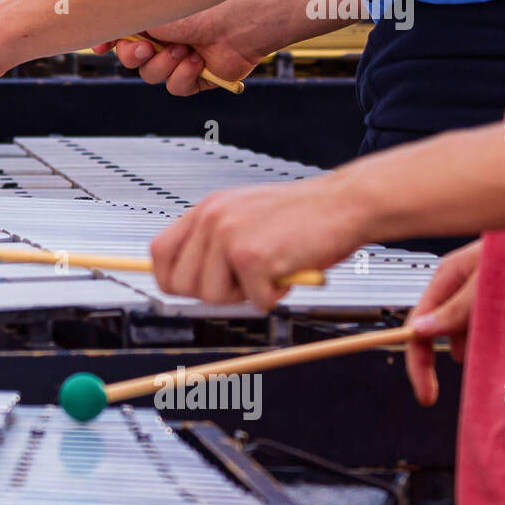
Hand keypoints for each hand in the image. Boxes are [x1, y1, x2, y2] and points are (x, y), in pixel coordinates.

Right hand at [94, 2, 266, 95]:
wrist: (237, 23)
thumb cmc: (197, 7)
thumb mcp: (150, 9)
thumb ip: (122, 20)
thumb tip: (98, 36)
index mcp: (154, 18)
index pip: (120, 35)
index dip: (107, 44)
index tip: (100, 48)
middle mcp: (166, 38)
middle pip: (131, 61)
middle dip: (135, 57)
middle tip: (148, 48)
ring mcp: (182, 58)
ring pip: (152, 76)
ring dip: (164, 65)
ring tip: (184, 49)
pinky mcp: (199, 77)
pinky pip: (175, 88)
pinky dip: (183, 76)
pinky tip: (197, 61)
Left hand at [150, 174, 365, 310]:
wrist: (345, 203)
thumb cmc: (303, 216)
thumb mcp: (245, 217)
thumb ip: (216, 243)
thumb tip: (191, 282)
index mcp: (207, 209)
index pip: (159, 252)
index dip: (170, 279)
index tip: (187, 290)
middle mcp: (211, 219)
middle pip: (181, 283)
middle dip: (213, 294)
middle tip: (245, 282)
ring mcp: (229, 237)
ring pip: (212, 297)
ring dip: (245, 295)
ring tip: (270, 271)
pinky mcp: (252, 257)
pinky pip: (253, 300)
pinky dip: (275, 295)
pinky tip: (288, 270)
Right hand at [403, 239, 479, 406]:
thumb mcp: (485, 281)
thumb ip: (455, 307)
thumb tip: (420, 331)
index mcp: (445, 277)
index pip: (416, 325)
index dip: (417, 361)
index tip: (425, 392)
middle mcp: (456, 285)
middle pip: (435, 329)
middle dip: (442, 357)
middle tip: (449, 385)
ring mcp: (475, 291)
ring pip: (462, 328)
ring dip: (472, 346)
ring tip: (495, 353)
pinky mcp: (494, 296)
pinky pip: (482, 323)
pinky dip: (489, 337)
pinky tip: (504, 339)